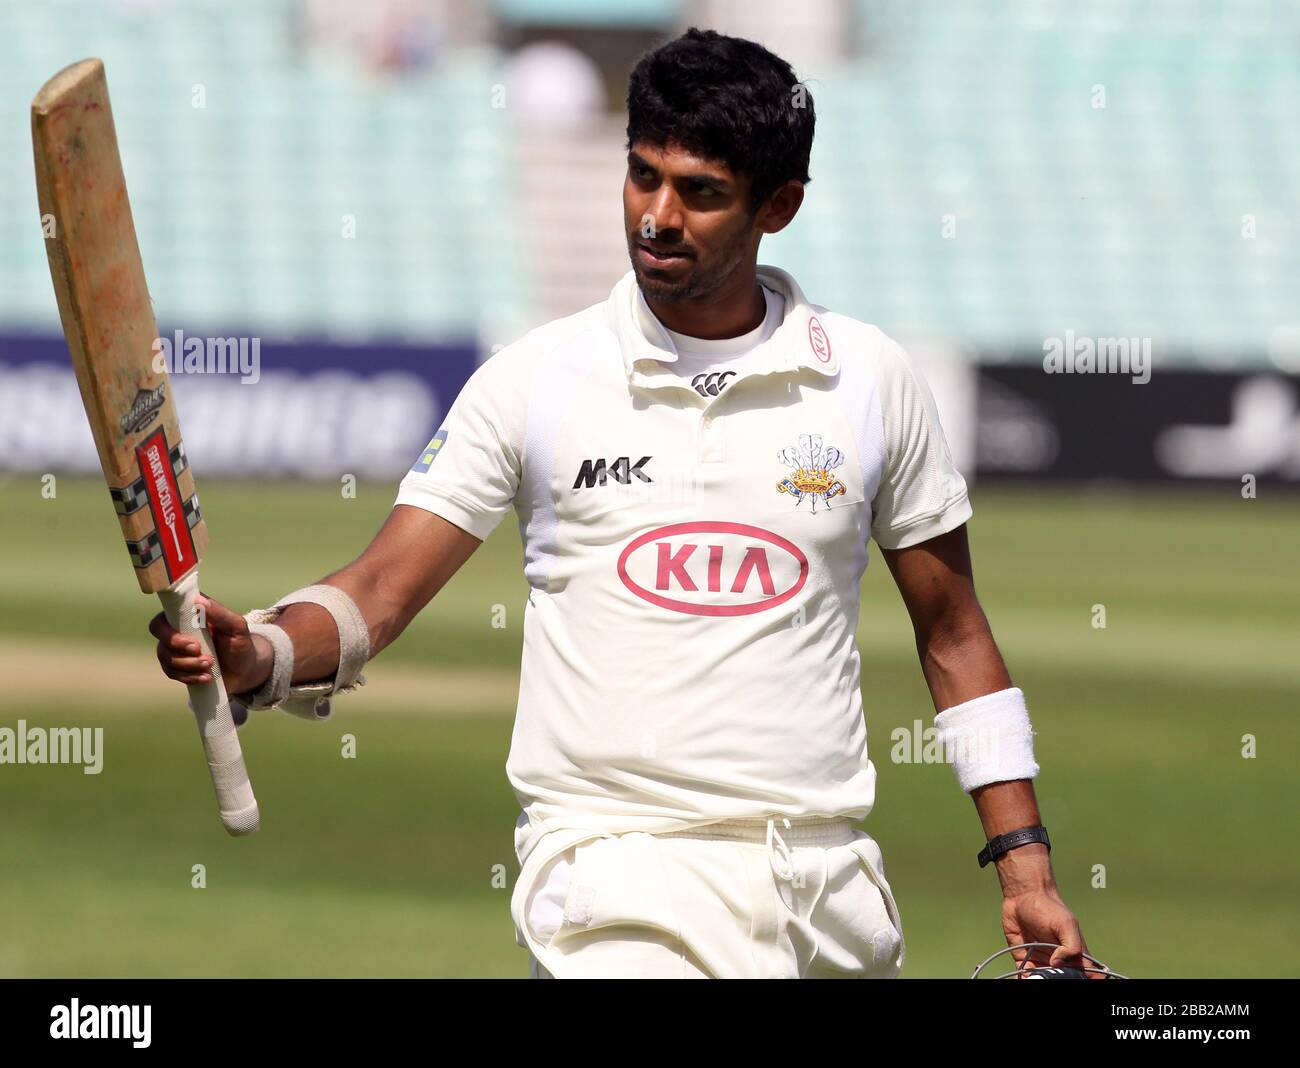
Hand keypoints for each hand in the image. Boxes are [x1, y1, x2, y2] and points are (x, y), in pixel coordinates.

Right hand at [149, 594, 270, 699]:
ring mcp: (174, 648)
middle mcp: (178, 628)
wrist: (244, 670)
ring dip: (188, 663)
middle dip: (177, 644)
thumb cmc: (239, 643)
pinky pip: (171, 672)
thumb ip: (220, 613)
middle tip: (198, 650)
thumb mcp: (236, 627)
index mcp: (190, 612)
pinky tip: (206, 677)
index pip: (167, 609)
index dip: (169, 621)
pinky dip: (189, 676)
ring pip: (165, 655)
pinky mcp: (176, 666)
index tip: (190, 636)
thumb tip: (199, 600)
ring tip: (210, 664)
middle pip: (158, 630)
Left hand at [1000, 886, 1101, 977]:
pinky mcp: (1024, 959)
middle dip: (1057, 980)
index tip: (1075, 979)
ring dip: (1039, 981)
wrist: (1022, 896)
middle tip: (1048, 977)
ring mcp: (1042, 961)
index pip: (1085, 974)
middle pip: (1063, 979)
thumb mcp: (1066, 924)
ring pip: (1043, 980)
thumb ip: (1071, 946)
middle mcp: (1059, 961)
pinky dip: (1024, 978)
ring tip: (1035, 978)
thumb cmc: (1048, 907)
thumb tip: (1058, 964)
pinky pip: (1025, 975)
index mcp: (1074, 955)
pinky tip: (1024, 976)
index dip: (1084, 980)